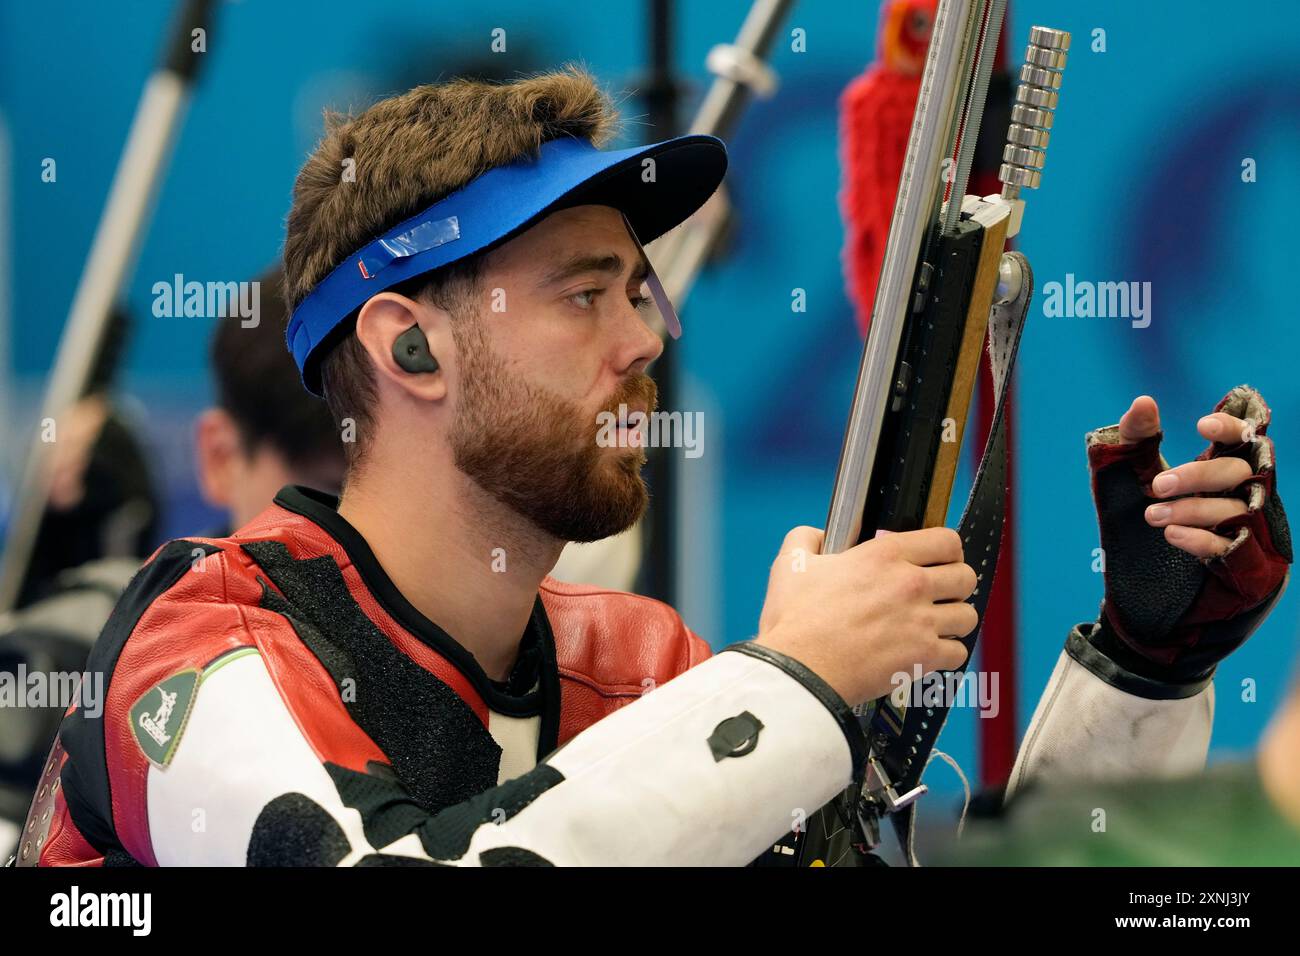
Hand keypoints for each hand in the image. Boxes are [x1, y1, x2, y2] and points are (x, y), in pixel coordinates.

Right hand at [755, 525, 976, 706]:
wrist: (801, 670)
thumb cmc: (795, 620)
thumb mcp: (791, 565)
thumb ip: (806, 538)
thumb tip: (819, 536)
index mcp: (885, 555)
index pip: (947, 541)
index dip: (947, 550)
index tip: (938, 560)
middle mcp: (911, 584)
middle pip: (966, 577)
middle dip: (955, 585)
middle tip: (939, 594)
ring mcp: (921, 621)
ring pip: (968, 616)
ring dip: (954, 621)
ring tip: (936, 626)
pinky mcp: (924, 657)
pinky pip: (958, 653)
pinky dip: (947, 655)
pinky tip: (928, 653)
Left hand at [1087, 386, 1290, 681]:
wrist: (1138, 617)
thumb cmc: (1137, 549)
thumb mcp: (1123, 491)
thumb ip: (1134, 445)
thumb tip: (1143, 402)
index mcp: (1220, 480)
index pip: (1244, 442)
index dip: (1233, 427)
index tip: (1200, 424)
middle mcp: (1244, 506)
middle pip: (1242, 472)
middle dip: (1199, 475)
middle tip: (1157, 485)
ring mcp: (1254, 541)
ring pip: (1239, 509)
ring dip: (1193, 508)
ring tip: (1152, 515)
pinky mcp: (1252, 577)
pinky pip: (1238, 549)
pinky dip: (1203, 538)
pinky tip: (1172, 536)